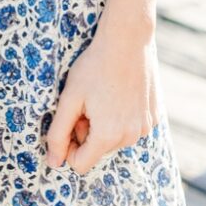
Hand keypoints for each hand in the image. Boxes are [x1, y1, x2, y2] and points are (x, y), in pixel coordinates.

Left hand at [45, 26, 161, 175]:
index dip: (69, 145)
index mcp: (108, 136)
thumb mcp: (69, 98)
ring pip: (114, 140)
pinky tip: (119, 93)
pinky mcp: (153, 118)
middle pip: (98, 150)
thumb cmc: (94, 67)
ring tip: (102, 96)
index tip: (70, 121)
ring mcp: (145, 128)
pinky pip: (130, 128)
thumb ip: (58, 133)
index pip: (81, 164)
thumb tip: (52, 163)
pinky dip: (121, 117)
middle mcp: (130, 138)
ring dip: (104, 125)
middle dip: (87, 131)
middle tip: (86, 102)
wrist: (127, 40)